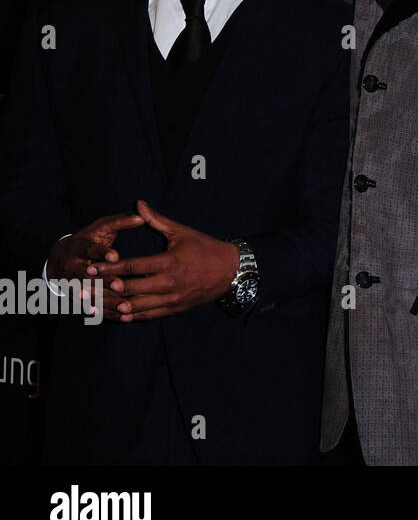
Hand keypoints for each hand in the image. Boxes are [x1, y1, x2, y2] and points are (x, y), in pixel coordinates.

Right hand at [47, 213, 144, 321]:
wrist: (62, 259)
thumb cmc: (90, 239)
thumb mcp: (101, 227)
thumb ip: (120, 222)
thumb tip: (140, 216)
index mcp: (81, 248)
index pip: (91, 249)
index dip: (102, 253)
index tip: (115, 256)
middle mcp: (74, 266)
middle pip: (89, 275)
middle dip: (104, 280)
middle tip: (120, 285)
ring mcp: (75, 284)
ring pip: (92, 294)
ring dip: (107, 300)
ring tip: (125, 305)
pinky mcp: (81, 297)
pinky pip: (95, 307)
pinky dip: (108, 312)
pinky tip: (124, 317)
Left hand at [92, 200, 238, 321]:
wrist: (230, 271)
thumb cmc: (205, 248)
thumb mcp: (181, 232)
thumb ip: (156, 220)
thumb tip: (138, 204)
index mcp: (169, 262)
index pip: (133, 266)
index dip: (110, 268)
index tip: (93, 268)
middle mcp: (169, 282)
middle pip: (131, 289)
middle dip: (106, 289)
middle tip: (85, 288)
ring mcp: (173, 298)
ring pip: (138, 305)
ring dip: (115, 306)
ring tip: (96, 304)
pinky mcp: (176, 308)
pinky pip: (151, 314)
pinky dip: (134, 315)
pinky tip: (120, 314)